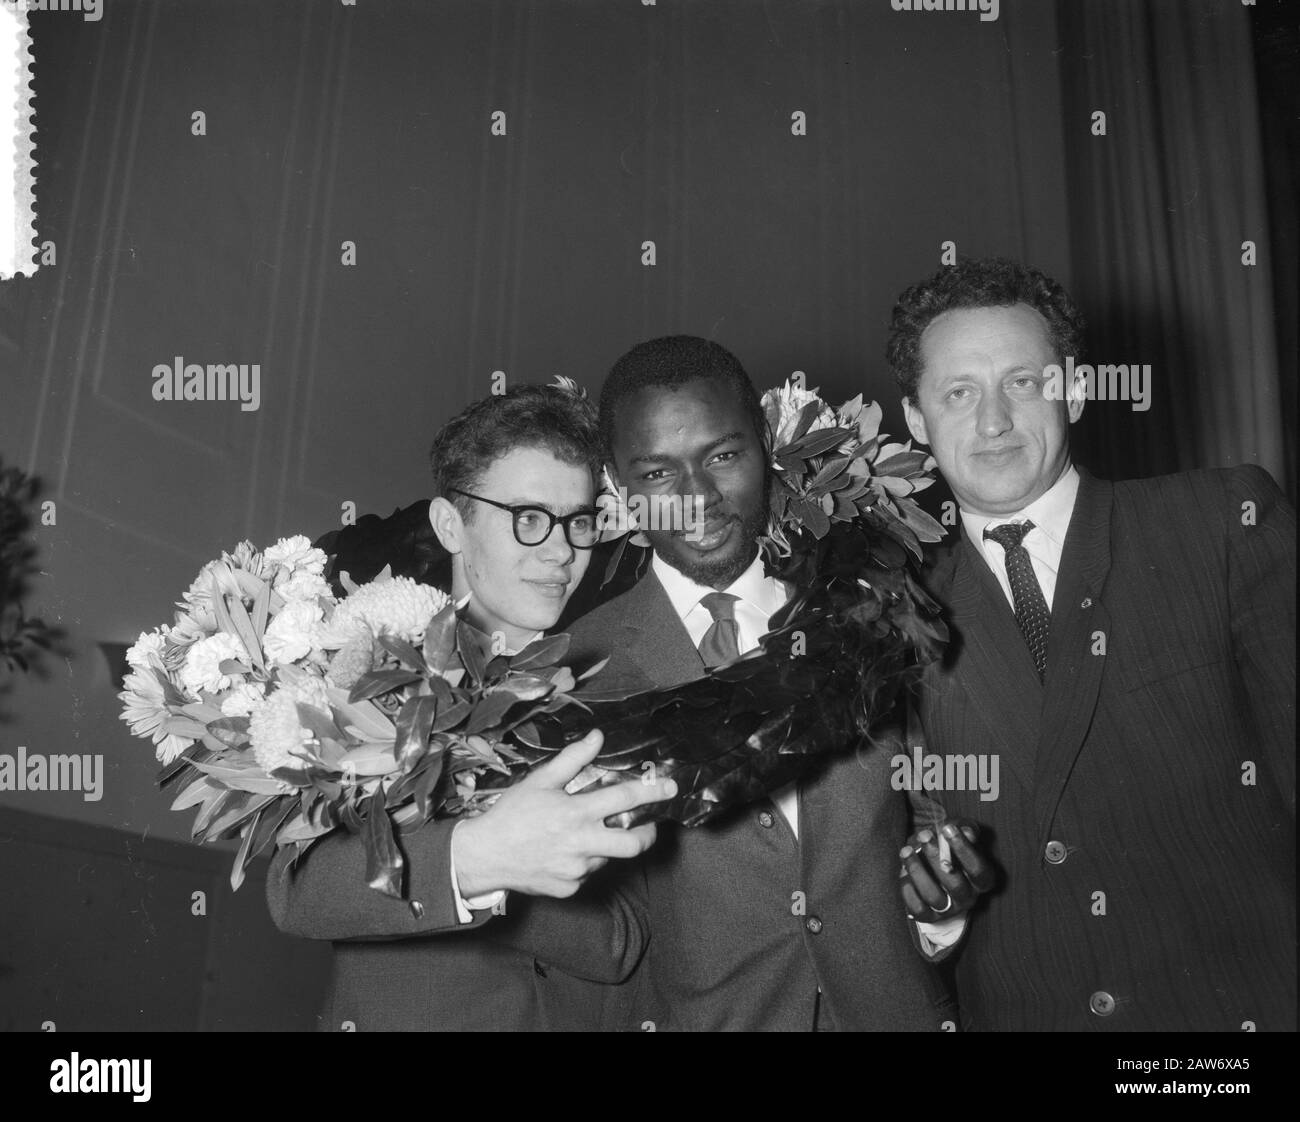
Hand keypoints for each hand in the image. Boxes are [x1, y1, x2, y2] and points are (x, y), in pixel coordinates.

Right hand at [452, 730, 676, 898]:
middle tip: (647, 825)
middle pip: (633, 844)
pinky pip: (587, 873)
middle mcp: (581, 844)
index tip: (670, 787)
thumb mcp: (540, 781)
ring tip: (587, 833)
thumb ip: (572, 759)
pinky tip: (566, 852)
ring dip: (606, 845)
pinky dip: (585, 861)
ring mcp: (576, 871)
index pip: (625, 800)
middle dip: (648, 834)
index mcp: (576, 814)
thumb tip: (597, 737)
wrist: (484, 855)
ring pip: (608, 857)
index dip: (652, 792)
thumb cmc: (512, 814)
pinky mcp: (570, 889)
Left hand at [900, 819, 995, 922]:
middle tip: (923, 835)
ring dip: (917, 871)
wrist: (935, 862)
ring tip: (906, 850)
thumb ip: (965, 829)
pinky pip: (917, 908)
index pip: (978, 870)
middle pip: (955, 884)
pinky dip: (907, 889)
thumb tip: (966, 832)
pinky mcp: (929, 915)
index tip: (947, 828)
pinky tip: (903, 870)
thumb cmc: (951, 845)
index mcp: (982, 880)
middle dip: (936, 858)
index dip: (963, 850)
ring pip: (933, 896)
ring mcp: (948, 909)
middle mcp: (968, 898)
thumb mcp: (961, 833)